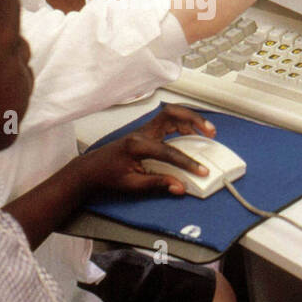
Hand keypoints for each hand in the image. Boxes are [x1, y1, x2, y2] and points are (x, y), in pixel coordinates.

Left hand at [80, 109, 215, 196]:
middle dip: (193, 120)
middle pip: (171, 114)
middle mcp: (142, 132)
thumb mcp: (132, 184)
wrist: (91, 169)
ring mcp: (144, 129)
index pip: (169, 151)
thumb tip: (179, 186)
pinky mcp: (146, 132)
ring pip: (171, 114)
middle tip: (210, 131)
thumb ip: (157, 183)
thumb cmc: (107, 175)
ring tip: (206, 131)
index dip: (187, 162)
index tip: (201, 170)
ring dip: (190, 119)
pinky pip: (167, 121)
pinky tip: (192, 134)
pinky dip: (183, 124)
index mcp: (137, 144)